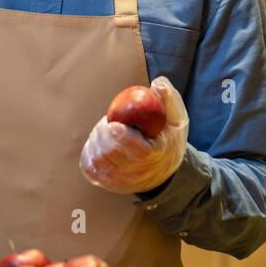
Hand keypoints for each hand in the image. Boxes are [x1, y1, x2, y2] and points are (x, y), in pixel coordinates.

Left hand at [79, 76, 188, 194]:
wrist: (162, 171)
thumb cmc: (168, 137)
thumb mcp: (176, 119)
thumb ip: (169, 98)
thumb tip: (156, 83)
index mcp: (155, 156)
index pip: (137, 150)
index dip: (123, 138)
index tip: (114, 125)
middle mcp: (136, 172)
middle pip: (111, 154)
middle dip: (104, 134)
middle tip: (107, 123)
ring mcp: (119, 181)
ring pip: (97, 160)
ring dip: (97, 141)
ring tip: (107, 132)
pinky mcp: (106, 183)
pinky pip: (89, 166)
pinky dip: (90, 151)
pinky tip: (100, 143)